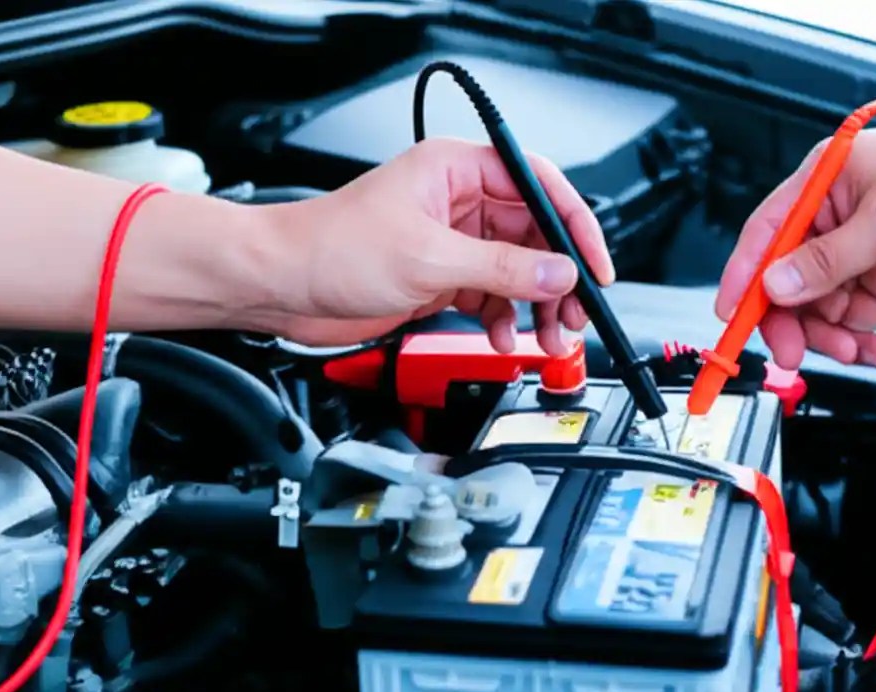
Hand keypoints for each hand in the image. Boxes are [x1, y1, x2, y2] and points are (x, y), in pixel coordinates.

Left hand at [253, 138, 610, 355]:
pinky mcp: (440, 277)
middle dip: (557, 278)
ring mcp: (451, 240)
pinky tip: (505, 338)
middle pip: (534, 235)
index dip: (574, 224)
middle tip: (574, 314)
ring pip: (517, 271)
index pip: (538, 185)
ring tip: (546, 336)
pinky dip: (504, 319)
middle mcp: (458, 201)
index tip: (594, 264)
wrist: (280, 287)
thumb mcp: (429, 258)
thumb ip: (502, 269)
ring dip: (535, 306)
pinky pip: (492, 296)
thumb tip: (558, 273)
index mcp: (456, 170)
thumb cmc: (330, 248)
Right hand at [716, 114, 875, 370]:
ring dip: (836, 333)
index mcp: (823, 182)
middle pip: (790, 279)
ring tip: (858, 349)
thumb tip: (773, 285)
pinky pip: (858, 313)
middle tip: (795, 353)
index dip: (744, 279)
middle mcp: (836, 213)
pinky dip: (864, 335)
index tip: (731, 319)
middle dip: (794, 319)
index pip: (765, 235)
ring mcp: (863, 244)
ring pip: (824, 304)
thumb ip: (825, 262)